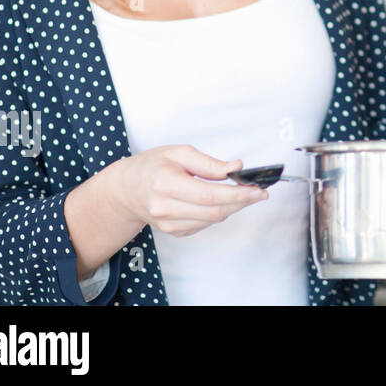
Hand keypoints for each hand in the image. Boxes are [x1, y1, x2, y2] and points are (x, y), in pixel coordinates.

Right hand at [105, 145, 266, 236]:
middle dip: (242, 202)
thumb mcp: (179, 153)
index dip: (238, 194)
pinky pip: (205, 224)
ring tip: (243, 193)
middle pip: (214, 211)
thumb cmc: (152, 166)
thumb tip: (235, 167)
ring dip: (233, 207)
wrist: (126, 190)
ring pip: (212, 219)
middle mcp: (165, 208)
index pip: (209, 195)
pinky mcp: (174, 231)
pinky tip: (223, 201)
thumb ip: (209, 163)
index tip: (258, 189)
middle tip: (260, 192)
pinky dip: (218, 212)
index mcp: (165, 184)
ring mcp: (168, 224)